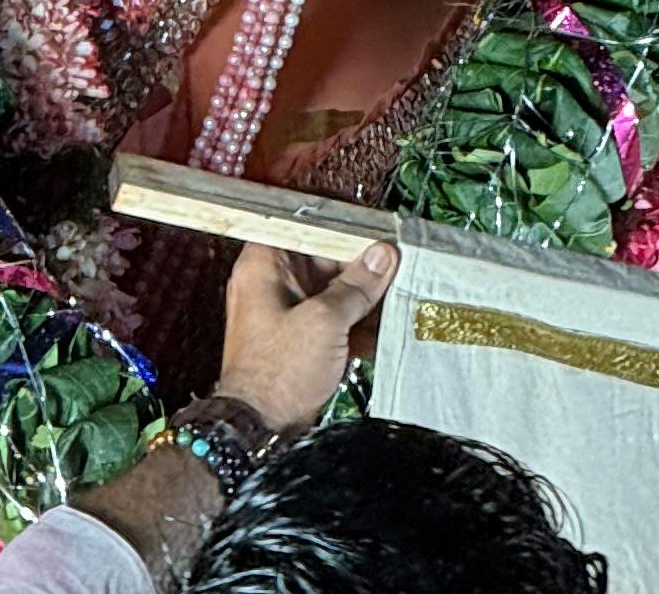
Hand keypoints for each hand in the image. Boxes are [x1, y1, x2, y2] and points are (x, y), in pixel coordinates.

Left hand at [215, 233, 396, 434]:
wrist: (260, 427)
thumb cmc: (279, 372)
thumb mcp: (325, 323)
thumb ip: (356, 287)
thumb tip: (381, 257)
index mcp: (265, 264)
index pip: (310, 231)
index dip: (347, 234)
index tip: (380, 240)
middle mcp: (271, 282)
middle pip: (324, 263)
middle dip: (362, 273)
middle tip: (398, 276)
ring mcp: (283, 313)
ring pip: (330, 295)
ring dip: (363, 304)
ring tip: (397, 305)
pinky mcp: (296, 341)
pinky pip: (328, 322)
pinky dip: (353, 328)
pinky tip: (382, 335)